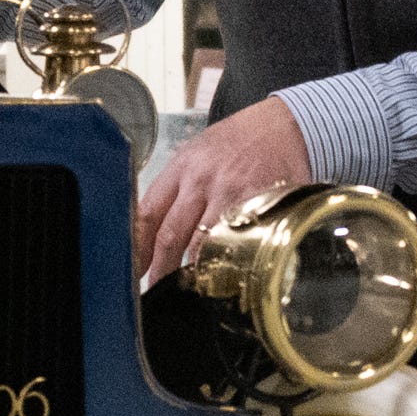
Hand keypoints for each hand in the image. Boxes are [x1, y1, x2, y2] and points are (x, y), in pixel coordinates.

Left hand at [137, 96, 311, 285]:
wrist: (283, 125)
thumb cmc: (238, 143)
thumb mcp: (198, 155)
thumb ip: (178, 189)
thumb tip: (156, 229)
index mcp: (181, 168)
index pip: (148, 212)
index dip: (138, 246)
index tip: (133, 270)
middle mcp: (201, 180)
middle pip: (172, 234)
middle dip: (161, 268)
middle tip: (157, 290)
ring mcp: (231, 193)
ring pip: (203, 243)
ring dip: (194, 271)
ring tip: (189, 289)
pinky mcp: (259, 203)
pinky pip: (239, 240)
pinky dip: (230, 261)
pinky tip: (226, 275)